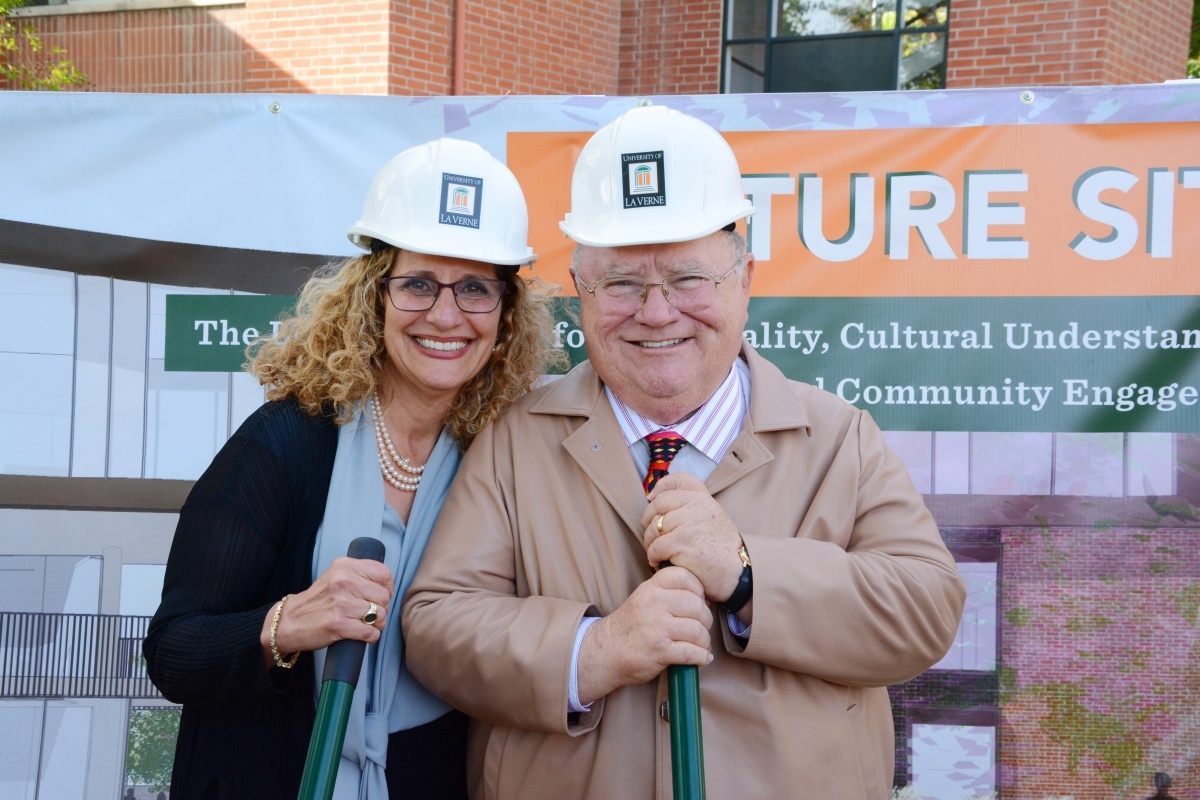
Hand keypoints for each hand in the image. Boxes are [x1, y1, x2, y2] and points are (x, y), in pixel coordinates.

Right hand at [260, 556, 393, 664]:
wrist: (289, 622)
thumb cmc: (318, 601)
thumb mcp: (336, 576)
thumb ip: (360, 575)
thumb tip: (388, 586)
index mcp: (345, 566)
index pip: (384, 574)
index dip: (387, 588)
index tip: (377, 596)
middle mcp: (343, 582)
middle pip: (384, 596)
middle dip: (381, 608)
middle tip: (368, 613)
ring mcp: (340, 603)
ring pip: (380, 615)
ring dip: (376, 624)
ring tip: (363, 623)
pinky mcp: (338, 624)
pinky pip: (370, 632)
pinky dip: (370, 636)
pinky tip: (361, 634)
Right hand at [576, 567, 712, 703]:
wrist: (606, 651)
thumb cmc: (631, 626)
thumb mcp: (644, 599)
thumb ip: (669, 594)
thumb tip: (705, 599)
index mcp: (651, 588)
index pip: (685, 577)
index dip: (698, 590)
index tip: (697, 603)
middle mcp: (653, 604)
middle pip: (697, 606)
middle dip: (705, 620)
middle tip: (701, 628)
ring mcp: (657, 627)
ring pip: (697, 630)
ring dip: (704, 641)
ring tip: (700, 645)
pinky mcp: (660, 650)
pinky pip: (692, 652)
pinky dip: (702, 657)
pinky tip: (702, 657)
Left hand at [641, 472, 744, 604]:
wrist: (740, 572)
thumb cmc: (722, 549)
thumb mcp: (712, 517)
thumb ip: (692, 507)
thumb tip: (656, 500)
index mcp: (703, 498)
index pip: (678, 480)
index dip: (661, 486)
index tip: (652, 498)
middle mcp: (696, 506)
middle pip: (658, 504)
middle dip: (649, 520)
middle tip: (652, 535)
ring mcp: (688, 523)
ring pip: (653, 528)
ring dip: (650, 542)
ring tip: (657, 552)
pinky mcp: (682, 543)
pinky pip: (655, 547)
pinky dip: (653, 556)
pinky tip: (659, 562)